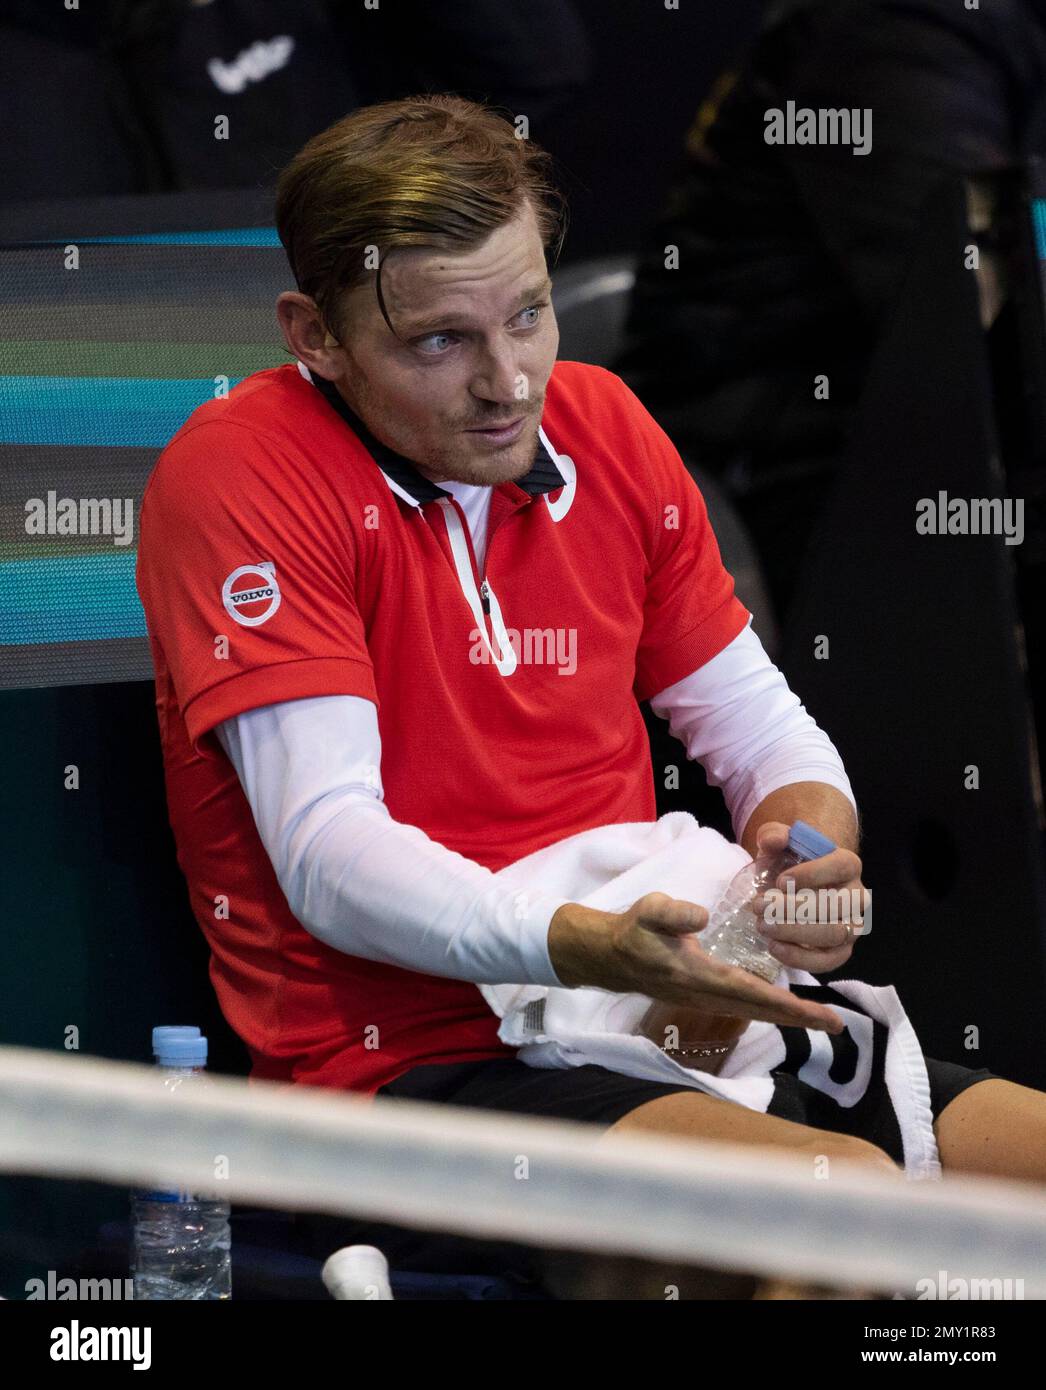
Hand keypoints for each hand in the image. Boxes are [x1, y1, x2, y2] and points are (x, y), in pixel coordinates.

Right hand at [548, 892, 844, 1034]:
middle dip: (800, 1018)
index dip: (790, 1006)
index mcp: (699, 976)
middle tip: (837, 1025)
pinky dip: (768, 1007)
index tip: (822, 1015)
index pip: (754, 994)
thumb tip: (703, 916)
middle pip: (762, 1010)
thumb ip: (672, 912)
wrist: (608, 956)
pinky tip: (781, 1003)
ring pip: (755, 1011)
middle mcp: (707, 993)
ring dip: (787, 1015)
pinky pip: (744, 1005)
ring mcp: (705, 998)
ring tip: (819, 1018)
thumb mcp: (647, 912)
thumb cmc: (631, 932)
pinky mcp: (703, 995)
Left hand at [751, 821, 869, 974]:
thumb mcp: (778, 844)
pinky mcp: (841, 951)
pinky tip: (774, 947)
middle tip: (760, 907)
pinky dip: (801, 958)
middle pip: (837, 905)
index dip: (812, 874)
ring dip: (796, 933)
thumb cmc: (789, 864)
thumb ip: (773, 835)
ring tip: (763, 926)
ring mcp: (853, 926)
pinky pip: (829, 961)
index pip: (840, 867)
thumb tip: (774, 840)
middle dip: (794, 908)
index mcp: (847, 864)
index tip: (779, 881)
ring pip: (836, 934)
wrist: (795, 888)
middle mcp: (857, 896)